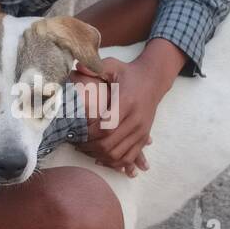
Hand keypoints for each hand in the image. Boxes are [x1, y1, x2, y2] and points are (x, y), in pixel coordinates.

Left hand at [70, 57, 164, 177]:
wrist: (154, 79)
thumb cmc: (128, 73)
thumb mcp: (112, 65)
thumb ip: (94, 66)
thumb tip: (77, 65)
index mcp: (126, 103)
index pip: (105, 127)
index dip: (88, 134)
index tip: (75, 131)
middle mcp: (136, 119)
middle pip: (109, 144)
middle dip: (89, 147)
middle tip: (76, 143)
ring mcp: (141, 130)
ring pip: (118, 154)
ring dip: (99, 156)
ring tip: (86, 151)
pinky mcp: (144, 137)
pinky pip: (129, 157)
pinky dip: (115, 163)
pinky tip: (101, 159)